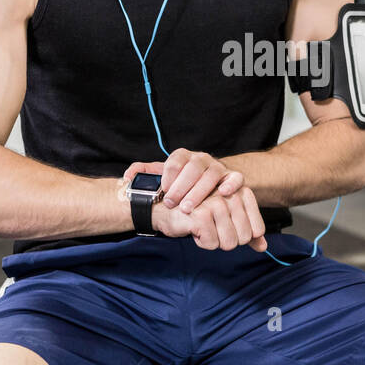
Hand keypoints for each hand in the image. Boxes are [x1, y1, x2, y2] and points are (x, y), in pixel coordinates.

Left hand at [122, 149, 243, 214]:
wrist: (203, 185)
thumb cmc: (178, 184)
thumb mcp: (161, 177)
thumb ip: (143, 174)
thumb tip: (128, 177)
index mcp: (183, 156)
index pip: (176, 160)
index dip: (170, 175)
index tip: (164, 189)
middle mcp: (202, 158)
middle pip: (194, 167)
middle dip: (182, 186)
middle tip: (172, 203)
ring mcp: (218, 167)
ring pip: (212, 174)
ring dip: (200, 191)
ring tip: (188, 208)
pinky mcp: (232, 178)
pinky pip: (236, 178)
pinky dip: (231, 184)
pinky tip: (223, 194)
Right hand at [151, 185, 267, 252]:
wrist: (168, 208)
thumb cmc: (199, 213)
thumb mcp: (226, 220)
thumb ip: (246, 231)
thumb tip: (263, 247)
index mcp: (241, 192)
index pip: (256, 230)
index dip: (244, 237)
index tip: (229, 229)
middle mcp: (231, 195)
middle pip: (244, 238)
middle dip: (227, 240)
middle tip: (213, 229)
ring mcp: (216, 203)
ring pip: (229, 243)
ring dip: (214, 241)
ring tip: (203, 227)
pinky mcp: (201, 214)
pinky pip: (212, 243)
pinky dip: (202, 242)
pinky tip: (194, 229)